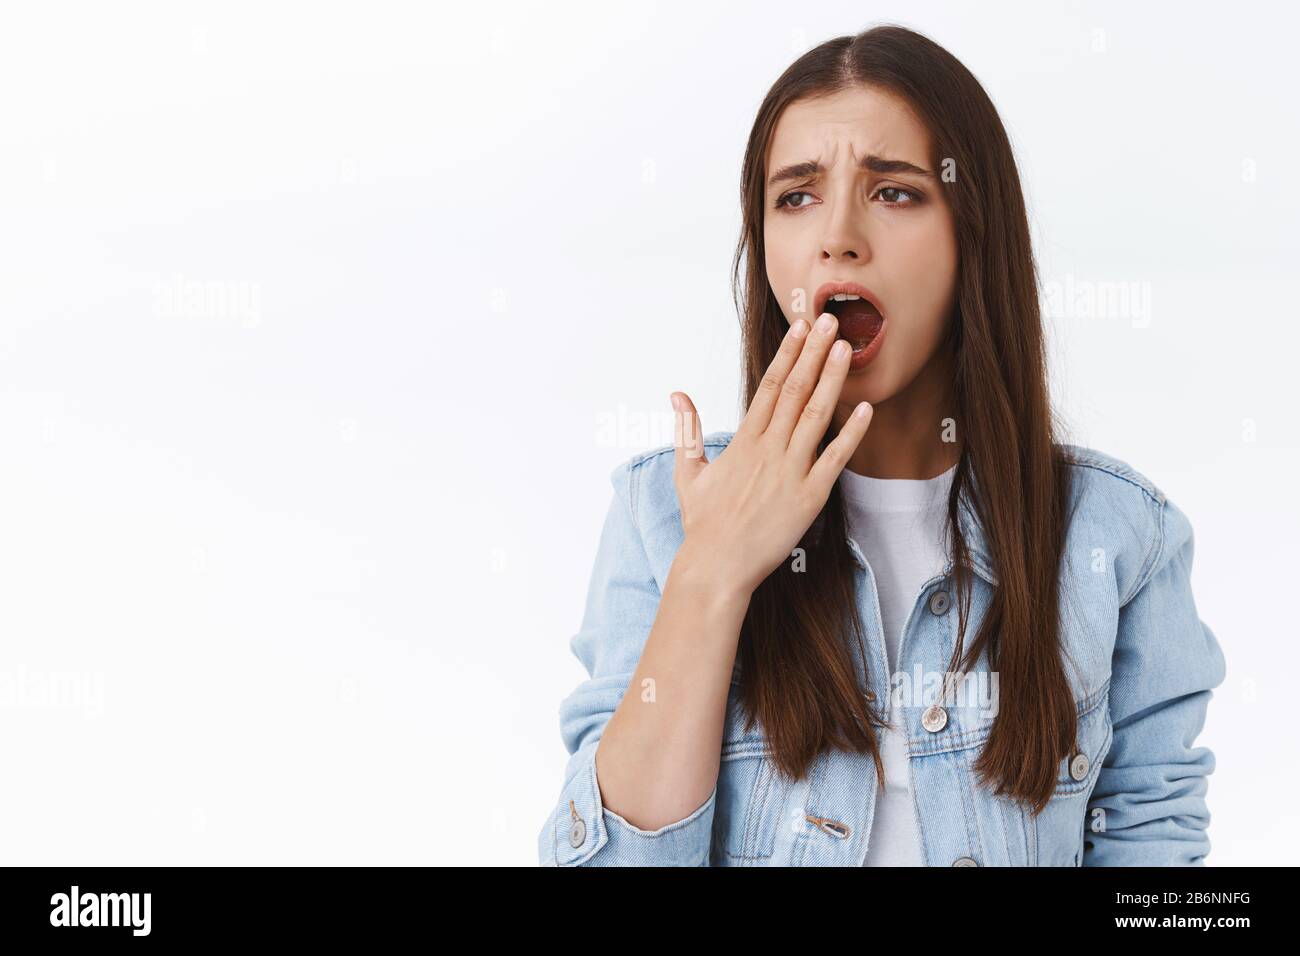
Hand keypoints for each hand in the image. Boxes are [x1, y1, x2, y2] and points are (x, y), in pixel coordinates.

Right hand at [669, 311, 873, 598]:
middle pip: (795, 390)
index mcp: (743, 441)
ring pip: (815, 416)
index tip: (802, 327)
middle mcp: (768, 450)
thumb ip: (686, 430)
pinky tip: (865, 409)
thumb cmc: (703, 523)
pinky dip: (850, 434)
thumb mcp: (687, 472)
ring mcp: (790, 472)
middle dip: (814, 353)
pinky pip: (834, 460)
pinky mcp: (809, 497)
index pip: (769, 386)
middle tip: (831, 321)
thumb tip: (677, 396)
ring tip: (847, 349)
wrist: (716, 565)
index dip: (788, 353)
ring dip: (832, 380)